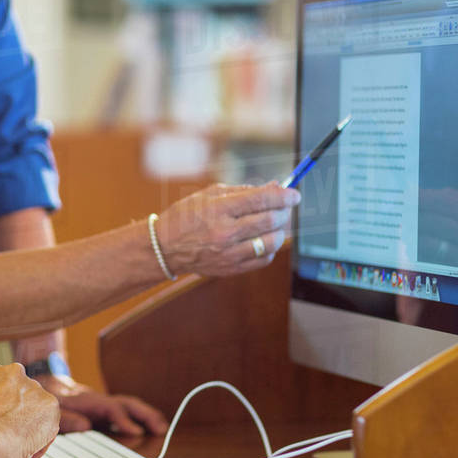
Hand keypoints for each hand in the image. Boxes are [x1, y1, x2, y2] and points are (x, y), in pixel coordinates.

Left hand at [36, 374, 167, 435]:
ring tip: (162, 427)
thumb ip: (66, 417)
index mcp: (88, 400)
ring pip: (129, 406)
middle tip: (160, 428)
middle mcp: (100, 401)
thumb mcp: (53, 409)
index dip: (124, 420)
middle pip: (126, 403)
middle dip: (144, 414)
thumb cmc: (51, 400)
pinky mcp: (104, 412)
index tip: (137, 432)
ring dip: (146, 415)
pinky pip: (125, 412)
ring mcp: (104, 405)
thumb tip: (85, 426)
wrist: (47, 388)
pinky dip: (139, 418)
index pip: (111, 409)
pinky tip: (149, 428)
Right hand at [155, 182, 299, 276]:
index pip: (260, 199)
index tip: (294, 194)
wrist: (164, 248)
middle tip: (284, 207)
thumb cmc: (185, 217)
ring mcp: (229, 253)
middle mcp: (224, 232)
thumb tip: (274, 188)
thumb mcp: (208, 195)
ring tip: (273, 224)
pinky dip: (269, 248)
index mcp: (218, 209)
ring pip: (271, 242)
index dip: (283, 195)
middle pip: (270, 220)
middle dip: (284, 211)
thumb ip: (242, 191)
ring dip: (279, 231)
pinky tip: (262, 240)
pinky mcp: (231, 268)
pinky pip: (263, 259)